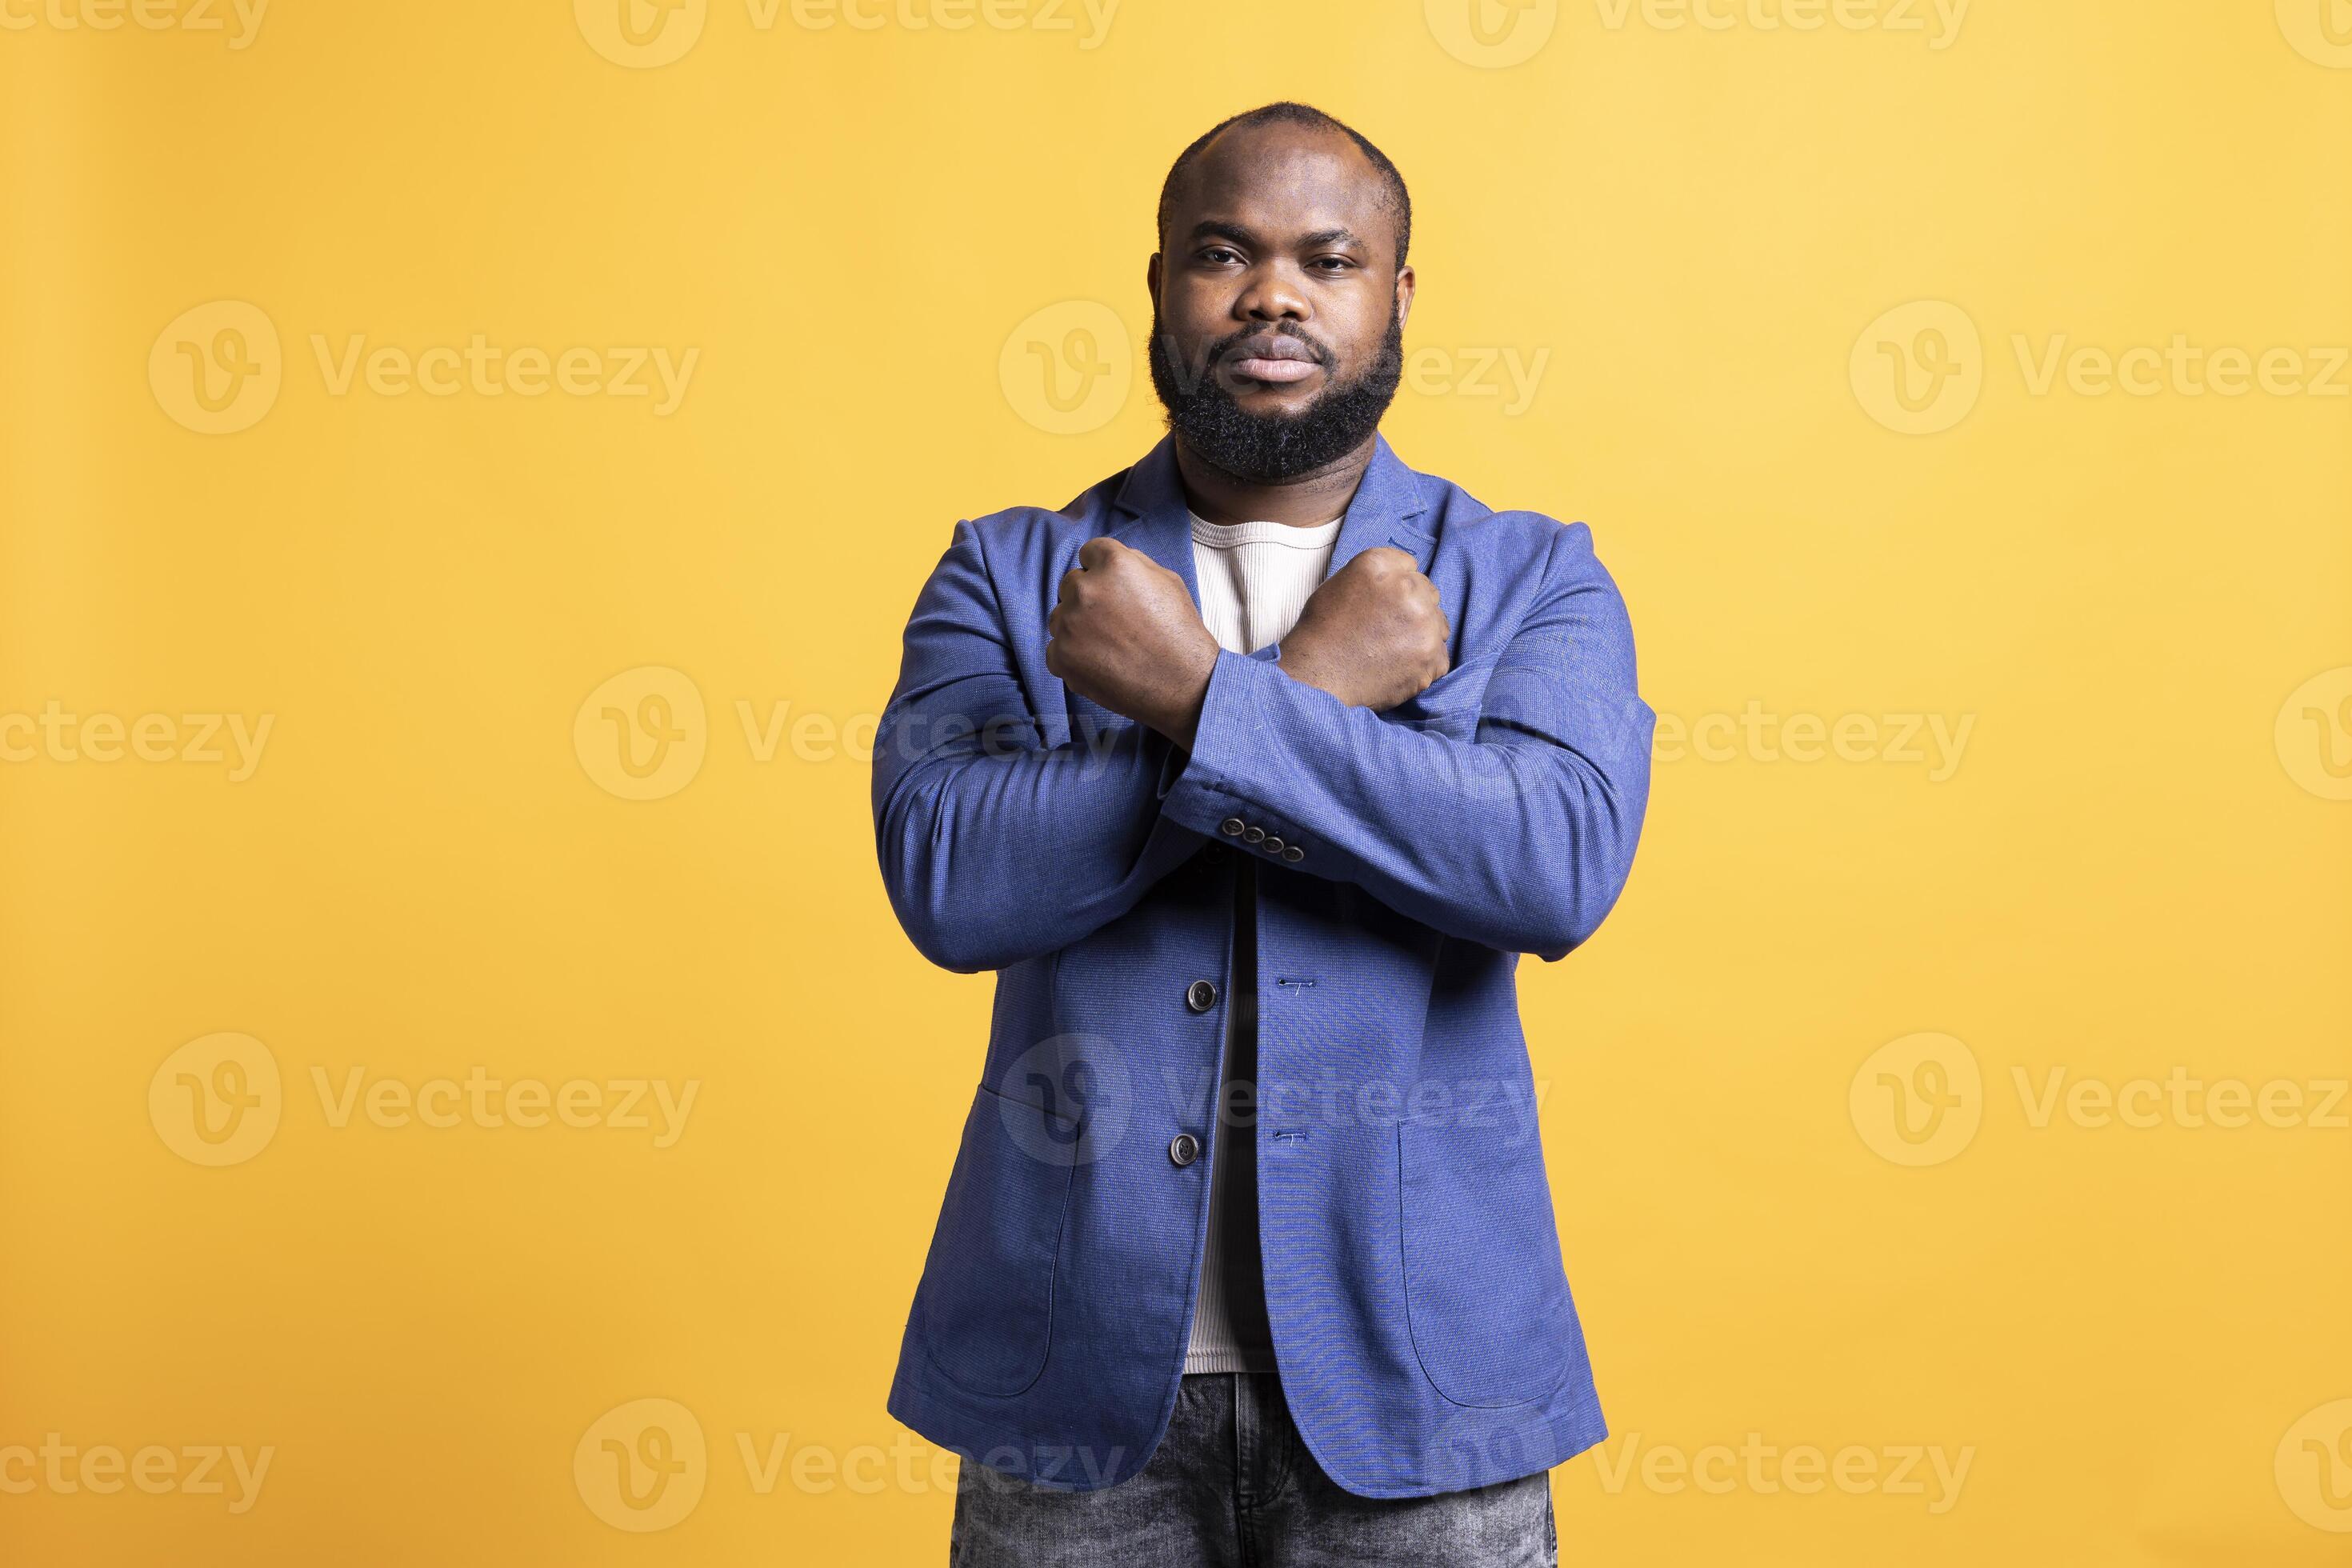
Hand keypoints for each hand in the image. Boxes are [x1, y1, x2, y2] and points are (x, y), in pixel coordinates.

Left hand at [1045, 537, 1219, 745]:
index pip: (1089, 553)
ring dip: (1077, 626)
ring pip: (1060, 616)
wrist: (1183, 684)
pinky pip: (1056, 649)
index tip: (1115, 589)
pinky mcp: (1060, 656)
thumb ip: (1133, 562)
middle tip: (1114, 620)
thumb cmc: (1179, 632)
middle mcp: (1085, 589)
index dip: (1103, 571)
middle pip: (1071, 583)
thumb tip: (1106, 560)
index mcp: (1113, 564)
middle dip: (1089, 597)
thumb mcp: (1167, 581)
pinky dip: (1073, 656)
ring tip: (1110, 645)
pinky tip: (1101, 663)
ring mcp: (1069, 624)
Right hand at [1277, 546, 1448, 709]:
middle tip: (1385, 631)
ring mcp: (1423, 623)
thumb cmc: (1322, 633)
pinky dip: (1424, 664)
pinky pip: (1440, 656)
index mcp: (1378, 565)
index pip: (1409, 566)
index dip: (1396, 588)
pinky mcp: (1431, 656)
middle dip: (1412, 609)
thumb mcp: (1341, 583)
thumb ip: (1379, 574)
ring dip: (1422, 635)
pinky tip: (1398, 668)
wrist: (1316, 677)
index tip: (1383, 605)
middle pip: (1428, 593)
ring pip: (1439, 624)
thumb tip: (1408, 577)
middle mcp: (1406, 588)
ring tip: (1392, 651)